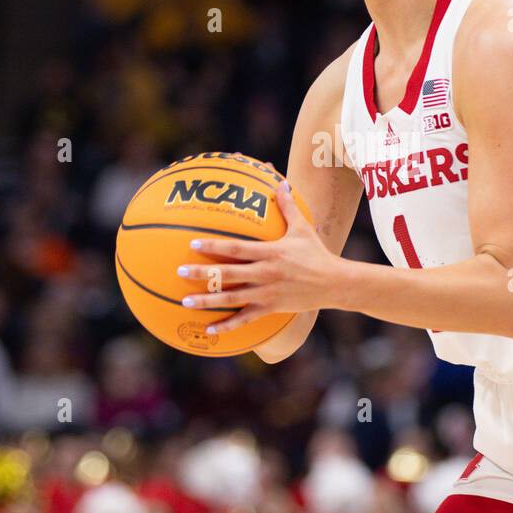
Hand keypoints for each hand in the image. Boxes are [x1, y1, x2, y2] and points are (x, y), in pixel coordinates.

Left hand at [176, 179, 342, 333]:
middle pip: (228, 274)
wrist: (334, 283)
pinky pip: (245, 319)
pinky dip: (227, 326)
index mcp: (270, 252)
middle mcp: (265, 273)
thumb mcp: (302, 228)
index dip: (214, 246)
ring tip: (184, 302)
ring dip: (207, 301)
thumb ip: (288, 207)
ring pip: (232, 299)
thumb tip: (281, 182)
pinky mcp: (270, 309)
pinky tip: (208, 330)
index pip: (236, 249)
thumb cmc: (316, 253)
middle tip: (179, 272)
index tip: (193, 244)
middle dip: (202, 273)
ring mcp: (267, 293)